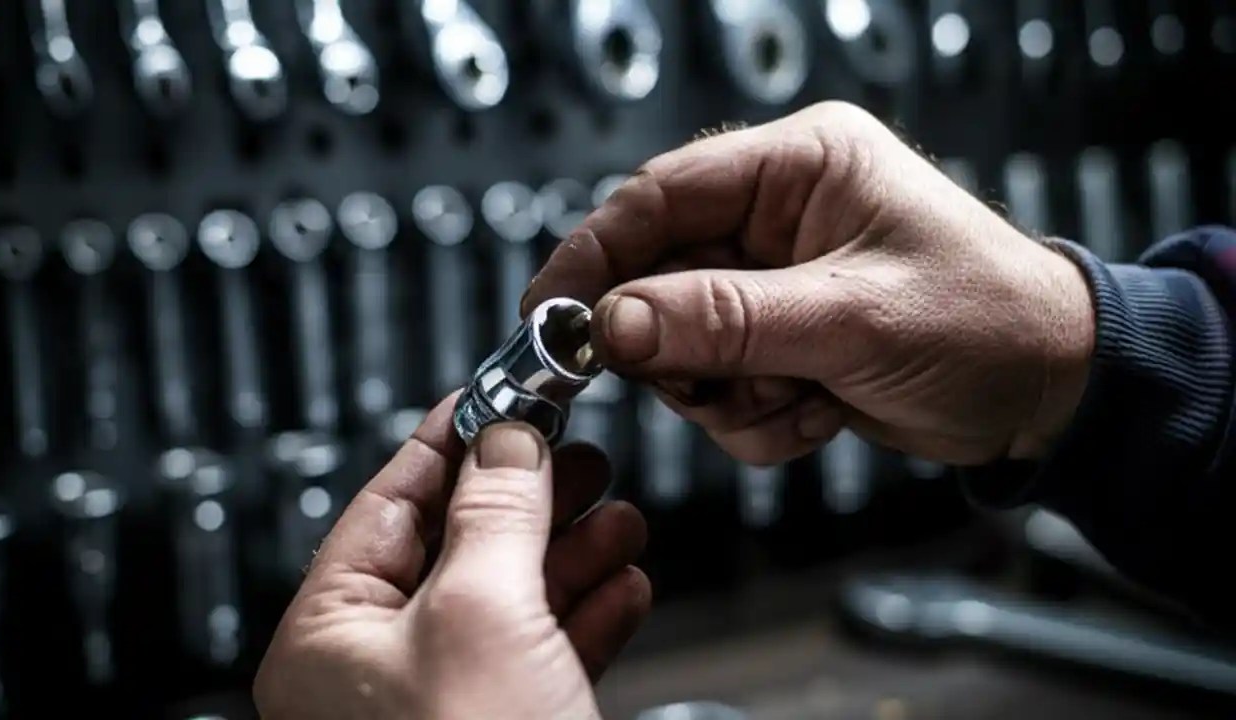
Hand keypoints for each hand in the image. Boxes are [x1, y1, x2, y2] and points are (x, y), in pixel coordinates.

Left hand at [254, 396, 649, 719]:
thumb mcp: (482, 613)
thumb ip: (496, 510)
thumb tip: (507, 437)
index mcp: (330, 638)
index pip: (387, 504)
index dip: (449, 441)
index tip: (495, 396)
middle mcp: (378, 674)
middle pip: (459, 547)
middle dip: (529, 497)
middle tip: (574, 452)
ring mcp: (443, 707)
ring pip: (510, 599)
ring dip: (571, 550)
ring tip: (618, 514)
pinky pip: (545, 654)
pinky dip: (588, 613)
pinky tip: (624, 584)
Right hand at [523, 101, 1095, 466]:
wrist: (1048, 394)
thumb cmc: (987, 322)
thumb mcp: (851, 317)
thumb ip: (725, 320)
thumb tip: (615, 323)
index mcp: (800, 165)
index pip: (658, 194)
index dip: (596, 255)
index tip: (552, 317)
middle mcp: (776, 216)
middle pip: (658, 277)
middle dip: (679, 349)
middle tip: (712, 385)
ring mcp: (772, 283)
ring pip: (679, 345)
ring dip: (726, 393)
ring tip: (801, 397)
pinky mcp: (776, 339)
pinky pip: (716, 387)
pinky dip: (755, 417)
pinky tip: (819, 413)